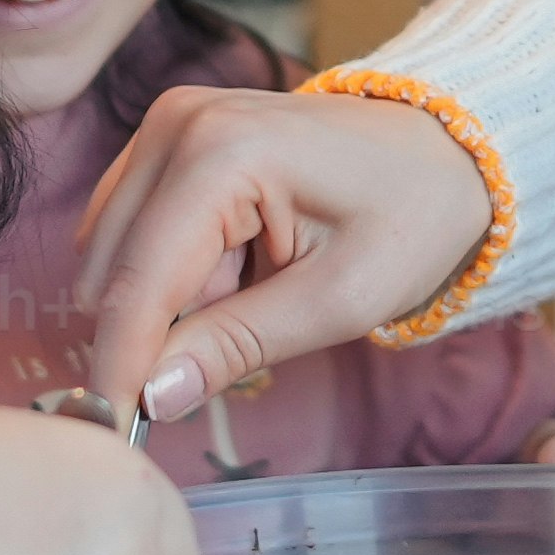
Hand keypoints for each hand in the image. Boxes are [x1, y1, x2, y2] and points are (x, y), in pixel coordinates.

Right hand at [73, 83, 494, 433]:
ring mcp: (168, 123)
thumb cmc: (410, 219)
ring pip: (113, 255)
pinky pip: (131, 231)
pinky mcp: (167, 137)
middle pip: (112, 270)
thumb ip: (237, 346)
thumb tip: (152, 397)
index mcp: (222, 152)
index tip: (111, 431)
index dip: (119, 365)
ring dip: (170, 299)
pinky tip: (236, 265)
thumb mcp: (338, 300)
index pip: (140, 282)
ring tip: (254, 288)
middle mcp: (178, 123)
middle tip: (249, 330)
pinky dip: (174, 270)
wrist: (442, 155)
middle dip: (160, 327)